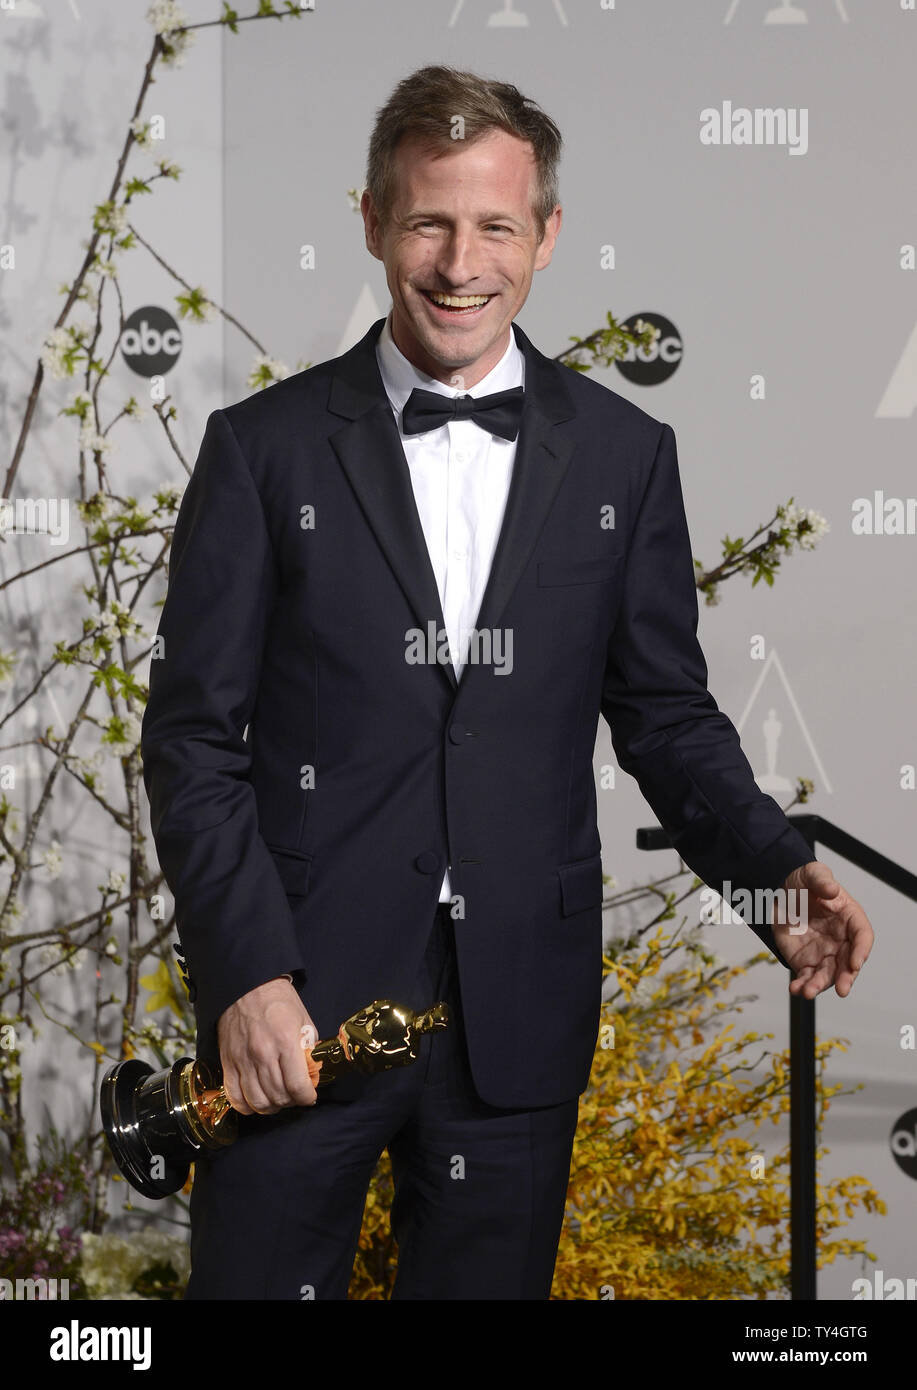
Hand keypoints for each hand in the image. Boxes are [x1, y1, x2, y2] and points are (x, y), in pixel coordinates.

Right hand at [217, 977, 318, 1115]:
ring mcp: (242, 1060)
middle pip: (278, 1096)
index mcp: (285, 1042)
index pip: (297, 1086)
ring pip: (258, 1102)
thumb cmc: (278, 1001)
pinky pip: (235, 1097)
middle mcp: (262, 1054)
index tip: (310, 1096)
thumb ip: (309, 1050)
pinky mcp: (228, 1063)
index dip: (307, 1097)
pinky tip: (256, 1100)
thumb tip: (312, 1074)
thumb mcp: (304, 1021)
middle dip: (291, 1101)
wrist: (246, 986)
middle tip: (295, 1095)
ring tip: (278, 1098)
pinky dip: (247, 1106)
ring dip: (271, 1106)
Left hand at [772, 860, 873, 999]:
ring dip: (819, 986)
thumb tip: (831, 890)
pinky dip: (802, 985)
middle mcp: (841, 940)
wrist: (779, 892)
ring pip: (828, 975)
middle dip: (846, 978)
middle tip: (842, 989)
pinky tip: (795, 989)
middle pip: (848, 963)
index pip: (862, 937)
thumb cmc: (803, 883)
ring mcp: (824, 953)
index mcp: (850, 919)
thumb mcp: (813, 874)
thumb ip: (822, 880)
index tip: (855, 962)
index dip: (861, 951)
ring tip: (808, 992)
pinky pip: (806, 977)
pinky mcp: (805, 961)